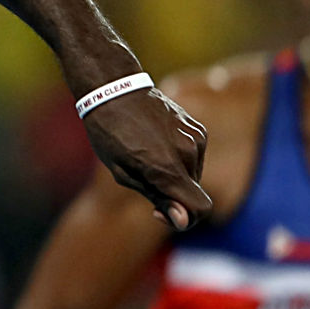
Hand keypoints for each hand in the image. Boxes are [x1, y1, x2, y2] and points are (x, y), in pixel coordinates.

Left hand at [81, 87, 210, 230]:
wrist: (113, 88)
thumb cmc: (109, 133)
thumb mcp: (123, 172)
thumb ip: (158, 197)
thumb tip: (184, 220)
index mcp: (167, 167)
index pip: (200, 208)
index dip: (184, 217)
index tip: (159, 210)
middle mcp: (187, 152)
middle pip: (194, 192)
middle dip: (174, 194)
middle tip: (143, 177)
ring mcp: (195, 137)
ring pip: (194, 174)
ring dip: (176, 174)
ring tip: (147, 154)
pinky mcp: (197, 128)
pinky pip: (194, 155)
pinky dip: (180, 157)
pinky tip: (157, 142)